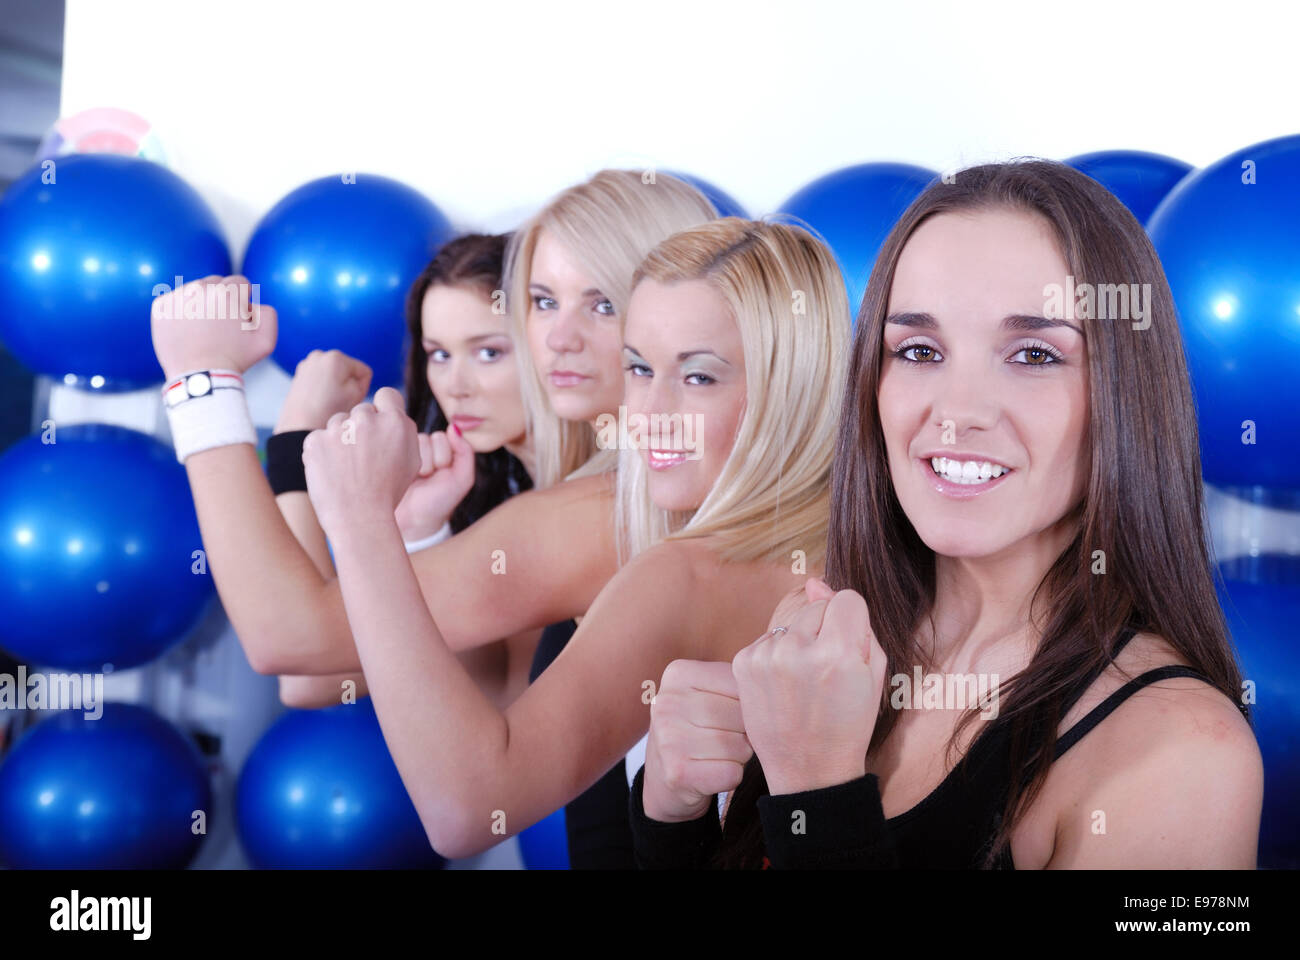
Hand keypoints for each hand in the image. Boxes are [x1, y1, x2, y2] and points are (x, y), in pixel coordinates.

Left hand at [151, 275, 276, 380]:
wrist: (200, 377)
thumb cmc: (234, 360)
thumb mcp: (267, 340)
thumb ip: (268, 313)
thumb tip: (252, 303)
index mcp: (227, 292)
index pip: (239, 282)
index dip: (243, 301)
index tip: (237, 318)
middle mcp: (200, 289)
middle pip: (216, 283)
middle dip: (222, 300)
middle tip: (221, 325)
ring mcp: (178, 297)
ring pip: (195, 291)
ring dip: (201, 304)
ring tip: (203, 331)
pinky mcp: (161, 307)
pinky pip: (175, 301)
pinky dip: (181, 312)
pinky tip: (188, 331)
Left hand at [275, 349, 372, 432]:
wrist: (300, 426)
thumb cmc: (328, 412)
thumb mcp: (357, 394)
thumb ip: (363, 379)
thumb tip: (354, 375)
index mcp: (336, 357)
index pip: (364, 370)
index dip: (362, 387)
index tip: (350, 398)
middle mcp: (320, 355)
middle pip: (347, 370)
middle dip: (346, 384)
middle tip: (338, 400)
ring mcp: (307, 364)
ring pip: (334, 374)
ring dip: (335, 385)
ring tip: (327, 400)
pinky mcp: (299, 374)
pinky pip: (320, 378)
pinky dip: (322, 387)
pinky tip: (318, 400)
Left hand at [302, 387, 420, 538]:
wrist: (359, 519)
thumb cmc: (387, 494)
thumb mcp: (411, 462)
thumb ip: (404, 432)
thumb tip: (394, 416)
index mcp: (396, 422)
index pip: (387, 395)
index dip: (383, 410)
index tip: (379, 426)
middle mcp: (367, 419)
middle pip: (361, 410)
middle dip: (361, 428)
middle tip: (363, 458)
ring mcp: (339, 429)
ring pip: (339, 423)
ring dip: (341, 438)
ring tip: (347, 468)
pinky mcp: (316, 440)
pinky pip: (319, 437)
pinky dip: (322, 451)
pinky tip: (331, 471)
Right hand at [393, 426, 476, 540]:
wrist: (413, 520)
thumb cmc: (440, 501)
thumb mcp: (462, 479)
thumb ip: (465, 452)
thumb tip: (453, 426)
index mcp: (444, 449)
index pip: (442, 437)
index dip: (443, 458)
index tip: (441, 475)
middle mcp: (425, 448)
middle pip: (426, 439)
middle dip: (430, 462)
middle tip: (427, 479)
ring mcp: (407, 452)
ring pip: (410, 445)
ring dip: (416, 465)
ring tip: (416, 479)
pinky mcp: (391, 457)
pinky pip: (396, 449)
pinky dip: (402, 464)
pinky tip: (403, 477)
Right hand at [642, 660, 752, 822]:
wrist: (660, 775)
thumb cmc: (697, 728)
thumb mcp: (708, 692)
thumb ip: (739, 682)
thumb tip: (781, 687)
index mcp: (679, 673)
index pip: (743, 684)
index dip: (749, 704)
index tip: (730, 712)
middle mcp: (668, 702)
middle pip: (743, 716)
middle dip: (746, 731)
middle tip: (724, 737)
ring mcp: (669, 738)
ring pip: (741, 747)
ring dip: (740, 756)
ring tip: (717, 754)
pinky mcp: (677, 772)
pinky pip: (732, 773)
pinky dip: (731, 777)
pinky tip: (712, 772)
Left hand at [731, 578, 886, 795]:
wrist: (808, 770)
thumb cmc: (848, 723)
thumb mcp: (873, 675)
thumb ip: (855, 623)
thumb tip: (816, 583)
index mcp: (838, 654)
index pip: (847, 599)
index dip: (852, 623)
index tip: (849, 650)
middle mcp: (797, 651)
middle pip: (817, 606)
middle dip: (825, 630)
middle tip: (826, 673)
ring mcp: (765, 657)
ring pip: (791, 621)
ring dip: (799, 642)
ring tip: (804, 682)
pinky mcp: (742, 663)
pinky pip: (768, 638)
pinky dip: (777, 654)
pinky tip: (784, 685)